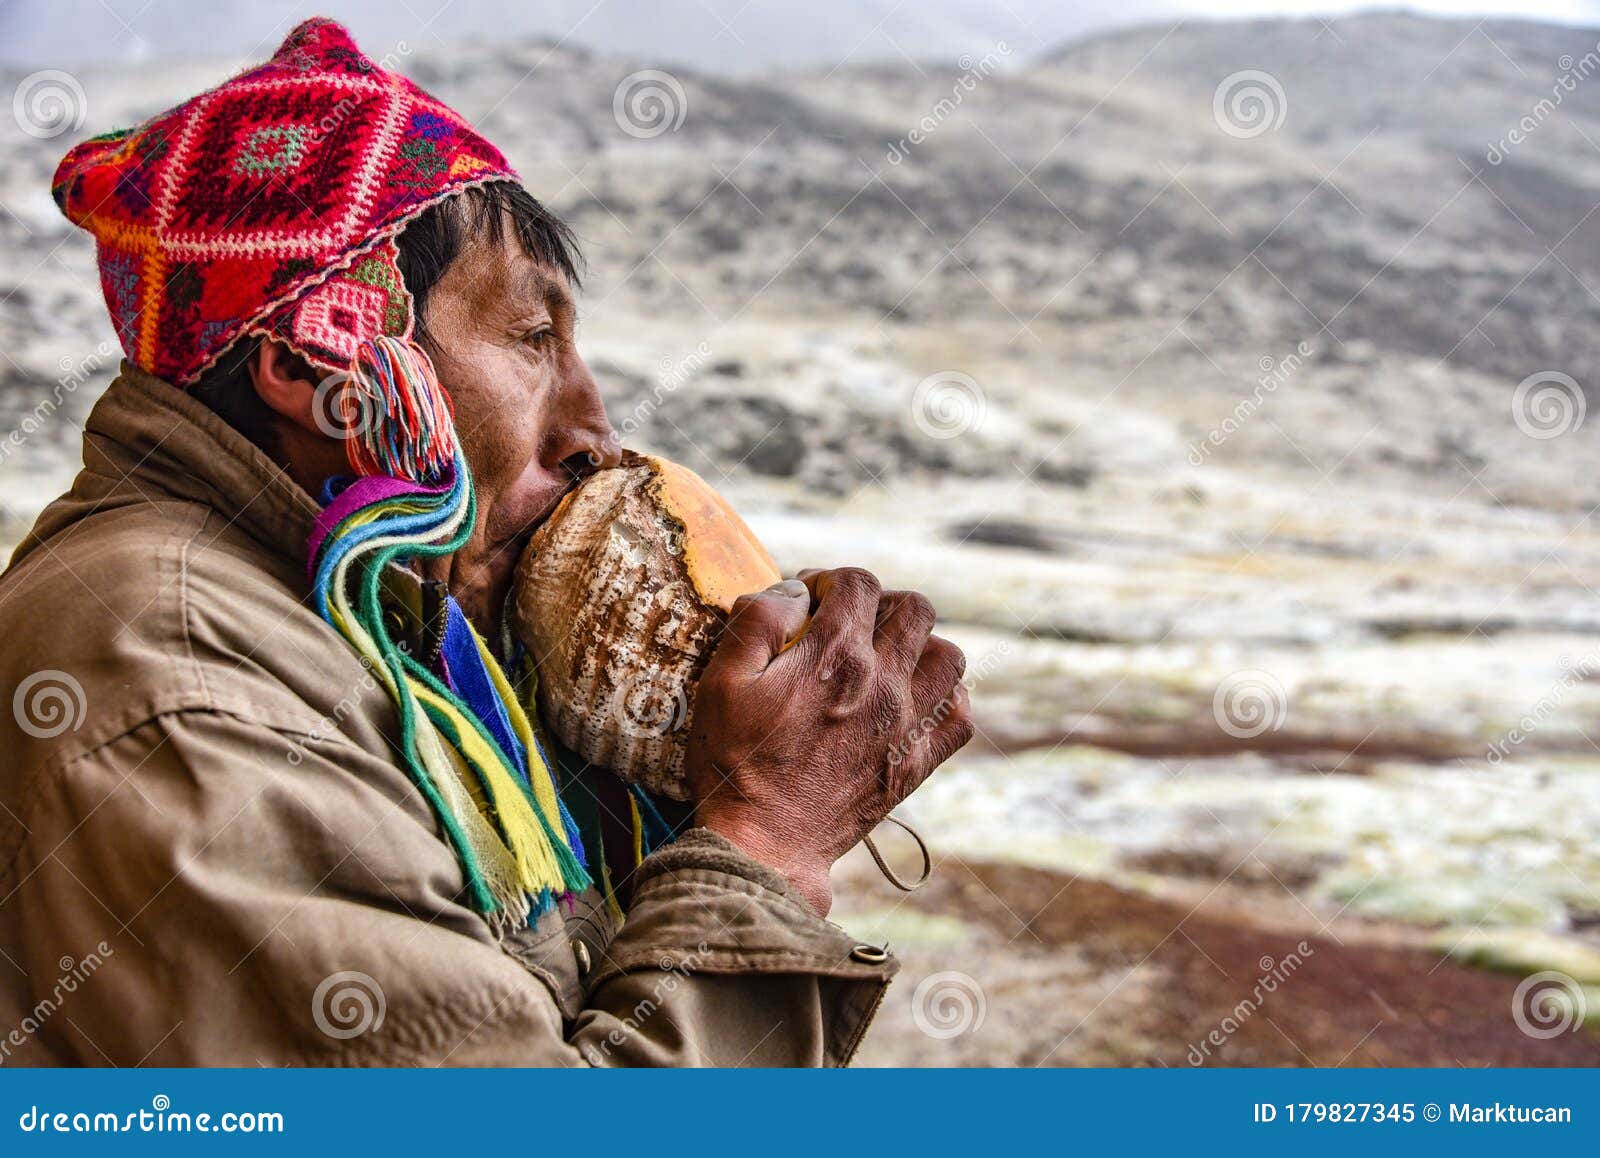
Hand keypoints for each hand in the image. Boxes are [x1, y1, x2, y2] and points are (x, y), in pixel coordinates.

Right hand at [684, 567, 973, 914]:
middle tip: (850, 622)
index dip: (831, 580)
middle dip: (882, 602)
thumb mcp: (720, 682)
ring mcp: (906, 725)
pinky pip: (959, 718)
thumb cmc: (733, 763)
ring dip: (923, 644)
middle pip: (915, 609)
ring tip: (889, 656)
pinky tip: (917, 699)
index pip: (858, 584)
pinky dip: (947, 698)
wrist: (763, 844)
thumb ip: (756, 622)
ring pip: (951, 656)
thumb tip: (791, 593)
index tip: (809, 600)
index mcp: (834, 656)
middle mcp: (883, 683)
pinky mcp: (915, 765)